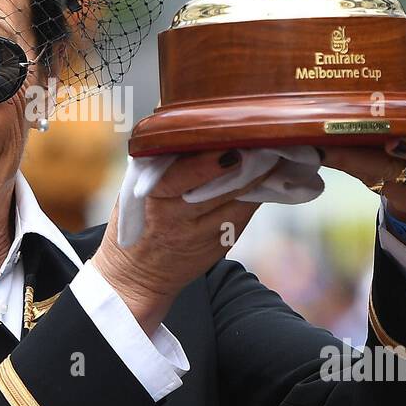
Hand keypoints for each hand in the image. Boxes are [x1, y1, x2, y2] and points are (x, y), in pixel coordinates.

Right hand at [92, 149, 315, 333]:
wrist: (138, 275)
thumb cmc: (136, 222)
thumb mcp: (134, 192)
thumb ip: (157, 164)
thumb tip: (191, 130)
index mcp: (153, 201)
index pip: (182, 177)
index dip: (207, 163)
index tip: (228, 146)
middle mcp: (178, 220)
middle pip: (219, 190)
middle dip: (244, 167)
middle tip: (263, 143)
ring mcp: (202, 235)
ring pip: (238, 203)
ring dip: (259, 179)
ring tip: (272, 155)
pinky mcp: (220, 245)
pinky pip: (243, 215)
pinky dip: (255, 196)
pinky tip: (264, 178)